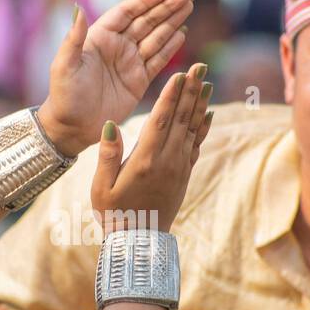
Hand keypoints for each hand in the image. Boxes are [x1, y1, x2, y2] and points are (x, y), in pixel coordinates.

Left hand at [38, 0, 195, 156]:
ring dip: (173, 21)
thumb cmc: (64, 96)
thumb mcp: (65, 65)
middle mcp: (117, 46)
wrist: (72, 128)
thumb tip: (77, 7)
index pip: (128, 12)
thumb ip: (74, 37)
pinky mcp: (139, 81)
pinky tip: (182, 32)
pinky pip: (158, 60)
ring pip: (156, 37)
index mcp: (100, 37)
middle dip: (167, 6)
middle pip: (147, 21)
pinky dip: (170, 47)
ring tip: (189, 5)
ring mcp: (130, 63)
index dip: (147, 0)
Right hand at [90, 63, 212, 232]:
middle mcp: (167, 162)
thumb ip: (107, 155)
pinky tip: (207, 112)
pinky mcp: (184, 175)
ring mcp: (179, 168)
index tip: (181, 74)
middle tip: (201, 67)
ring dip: (199, 103)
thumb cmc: (113, 214)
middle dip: (191, 91)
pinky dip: (203, 127)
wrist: (139, 243)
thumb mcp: (101, 187)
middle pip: (182, 119)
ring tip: (207, 81)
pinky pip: (196, 145)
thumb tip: (111, 124)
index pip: (161, 121)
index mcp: (145, 161)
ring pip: (192, 129)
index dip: (172, 96)